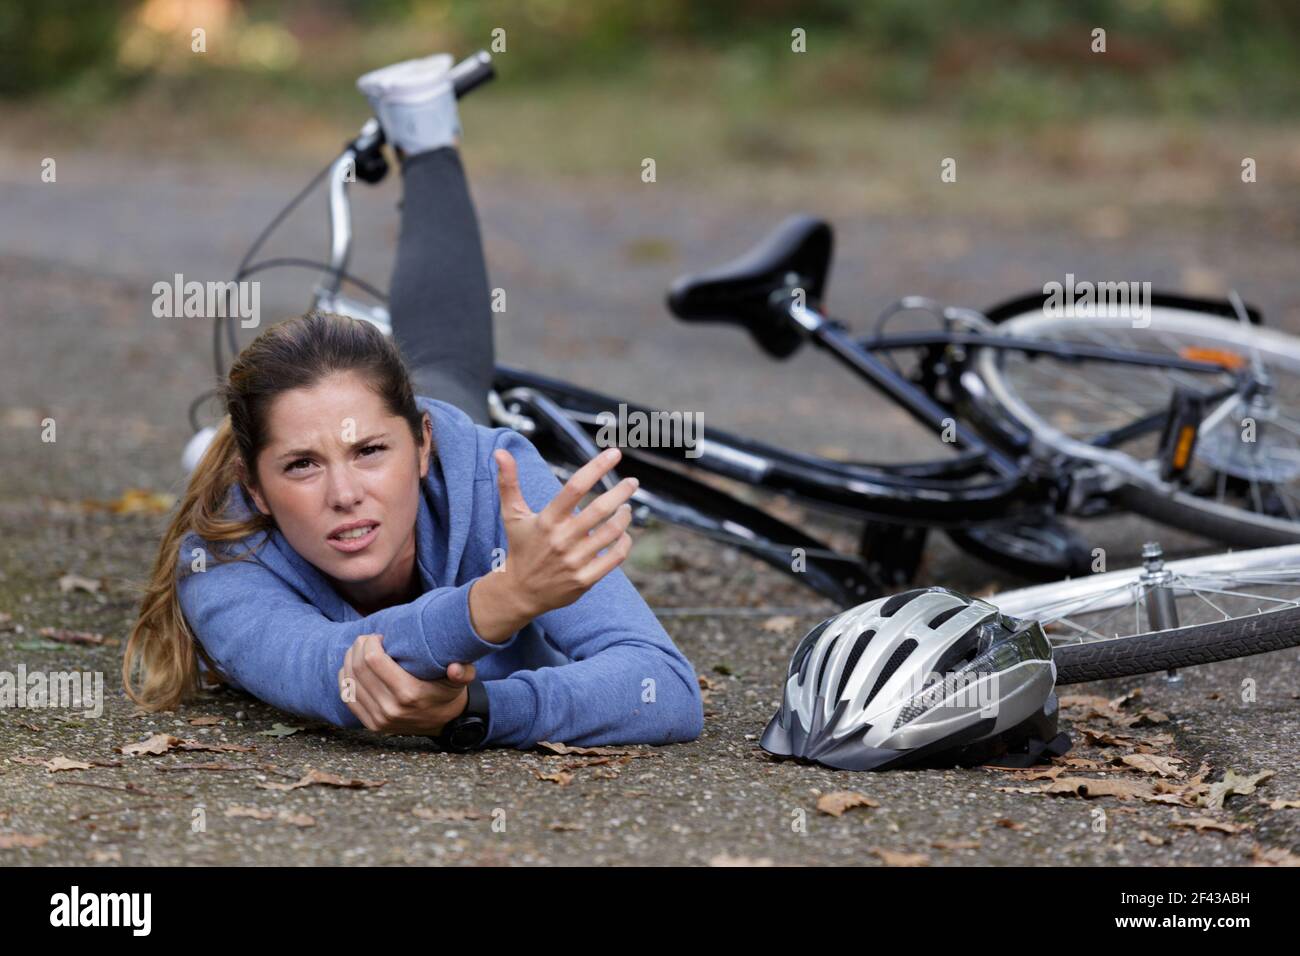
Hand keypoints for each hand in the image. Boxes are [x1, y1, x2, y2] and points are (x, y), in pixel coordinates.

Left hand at [337, 633, 474, 735]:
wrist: (445, 723)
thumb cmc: (449, 693)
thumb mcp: (461, 680)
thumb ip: (464, 672)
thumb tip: (456, 668)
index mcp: (409, 693)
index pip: (373, 661)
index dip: (370, 643)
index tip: (379, 637)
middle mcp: (391, 708)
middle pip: (358, 668)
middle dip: (358, 647)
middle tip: (366, 639)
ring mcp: (379, 718)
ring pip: (349, 681)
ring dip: (349, 660)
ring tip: (359, 650)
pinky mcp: (371, 725)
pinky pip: (347, 697)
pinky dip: (345, 678)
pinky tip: (352, 666)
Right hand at [493, 446, 637, 616]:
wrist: (520, 592)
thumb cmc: (520, 547)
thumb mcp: (512, 515)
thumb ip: (508, 482)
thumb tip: (500, 452)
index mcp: (546, 520)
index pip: (575, 487)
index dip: (597, 467)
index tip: (614, 453)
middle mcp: (561, 539)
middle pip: (600, 509)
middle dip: (621, 491)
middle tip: (632, 482)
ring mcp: (574, 561)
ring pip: (612, 532)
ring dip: (624, 516)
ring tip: (626, 508)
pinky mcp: (585, 579)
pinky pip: (615, 557)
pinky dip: (624, 542)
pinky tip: (624, 533)